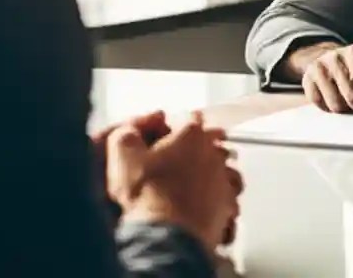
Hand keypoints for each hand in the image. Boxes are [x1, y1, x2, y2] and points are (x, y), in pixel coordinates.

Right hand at [105, 112, 241, 252]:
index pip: (189, 118)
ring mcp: (224, 179)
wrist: (167, 234)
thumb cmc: (147, 195)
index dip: (176, 125)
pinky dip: (219, 197)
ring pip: (225, 167)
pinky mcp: (229, 204)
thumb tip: (132, 130)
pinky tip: (204, 204)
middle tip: (179, 159)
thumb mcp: (124, 156)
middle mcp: (213, 153)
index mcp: (191, 134)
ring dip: (212, 171)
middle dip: (197, 147)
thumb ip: (127, 134)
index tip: (167, 135)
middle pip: (212, 141)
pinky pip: (228, 195)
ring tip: (194, 183)